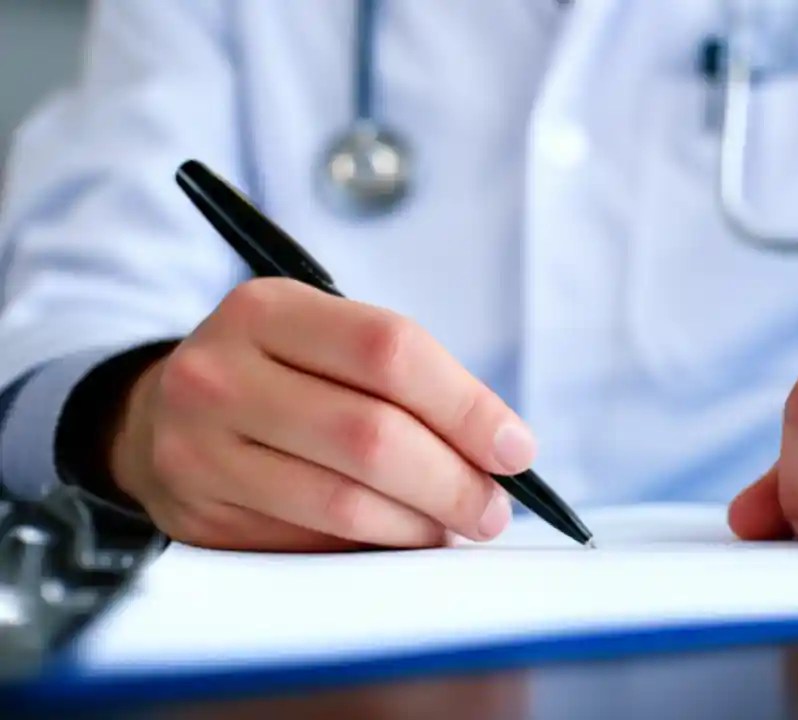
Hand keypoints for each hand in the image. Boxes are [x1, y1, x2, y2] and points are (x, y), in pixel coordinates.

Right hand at [109, 278, 535, 550]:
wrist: (158, 414)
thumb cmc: (279, 374)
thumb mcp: (324, 340)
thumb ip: (408, 378)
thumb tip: (502, 448)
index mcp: (266, 309)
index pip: (389, 351)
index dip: (466, 405)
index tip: (516, 448)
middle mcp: (221, 373)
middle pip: (371, 435)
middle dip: (452, 480)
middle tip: (493, 508)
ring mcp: (200, 449)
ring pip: (342, 501)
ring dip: (419, 525)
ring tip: (453, 525)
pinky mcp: (199, 515)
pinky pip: (311, 542)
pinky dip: (371, 546)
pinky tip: (397, 537)